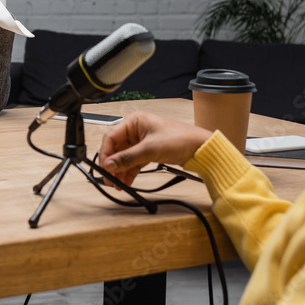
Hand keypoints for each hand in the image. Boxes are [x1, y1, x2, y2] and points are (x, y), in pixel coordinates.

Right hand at [98, 111, 212, 186]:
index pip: (111, 137)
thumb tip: (110, 165)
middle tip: (109, 179)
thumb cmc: (180, 139)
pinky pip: (134, 162)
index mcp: (134, 121)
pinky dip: (130, 171)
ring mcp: (142, 141)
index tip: (104, 168)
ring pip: (125, 157)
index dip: (106, 154)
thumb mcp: (150, 149)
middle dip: (113, 164)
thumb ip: (128, 158)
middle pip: (117, 148)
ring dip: (120, 170)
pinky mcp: (148, 151)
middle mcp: (136, 129)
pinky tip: (127, 181)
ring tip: (118, 184)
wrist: (200, 148)